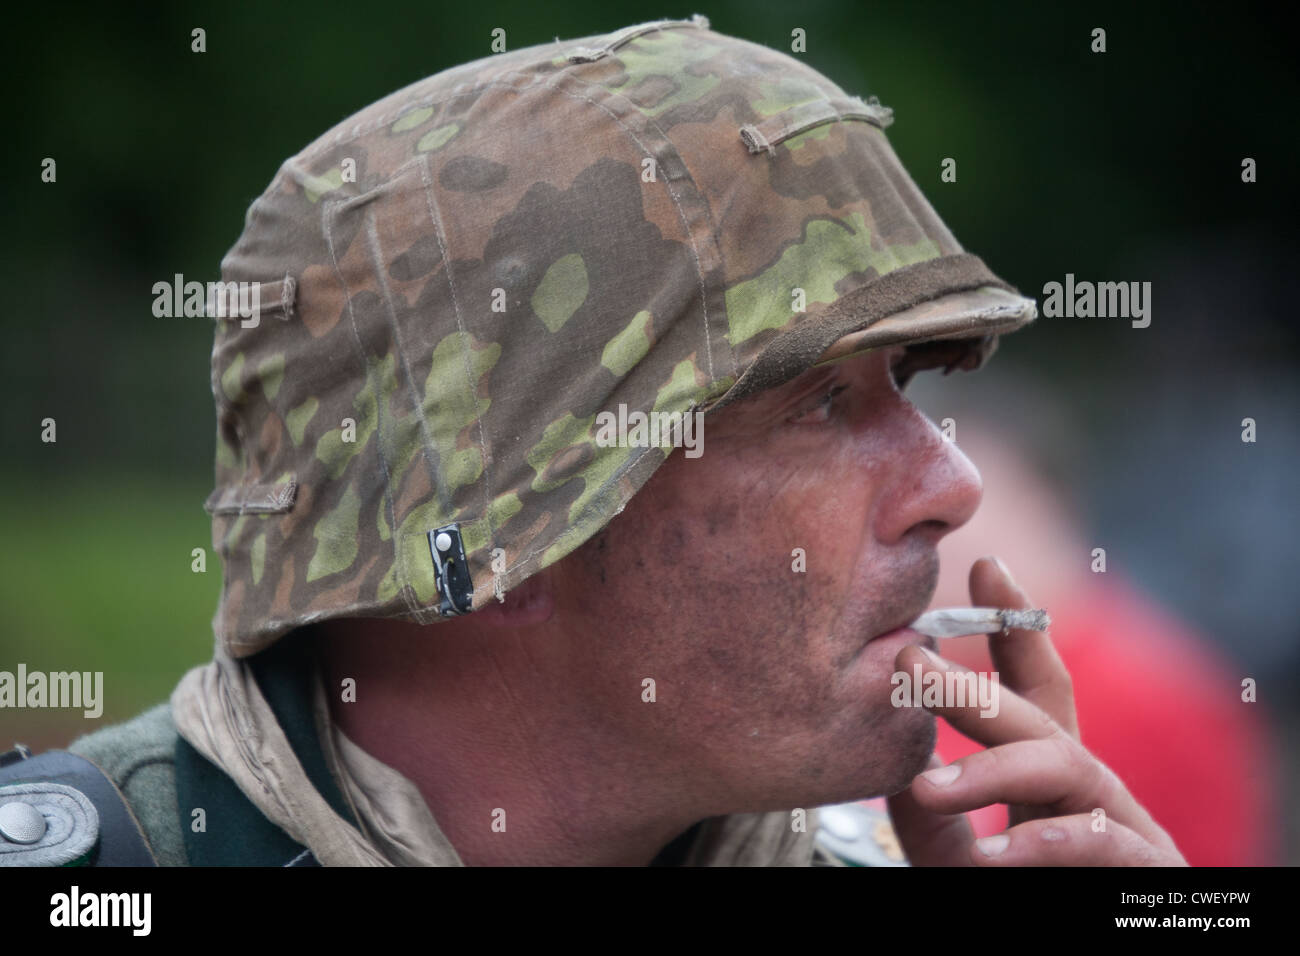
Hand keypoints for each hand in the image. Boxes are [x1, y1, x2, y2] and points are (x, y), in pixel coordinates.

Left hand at [886, 556, 1186, 865]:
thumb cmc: (1024, 910)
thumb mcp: (957, 866)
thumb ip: (929, 822)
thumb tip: (893, 764)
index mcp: (1048, 777)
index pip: (1036, 688)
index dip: (1015, 625)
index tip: (984, 566)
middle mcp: (1088, 790)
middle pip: (1038, 716)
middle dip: (973, 681)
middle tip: (906, 659)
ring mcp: (1123, 828)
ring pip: (1066, 768)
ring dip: (992, 770)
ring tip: (925, 788)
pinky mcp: (1147, 874)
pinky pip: (1103, 845)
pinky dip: (1047, 846)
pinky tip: (995, 857)